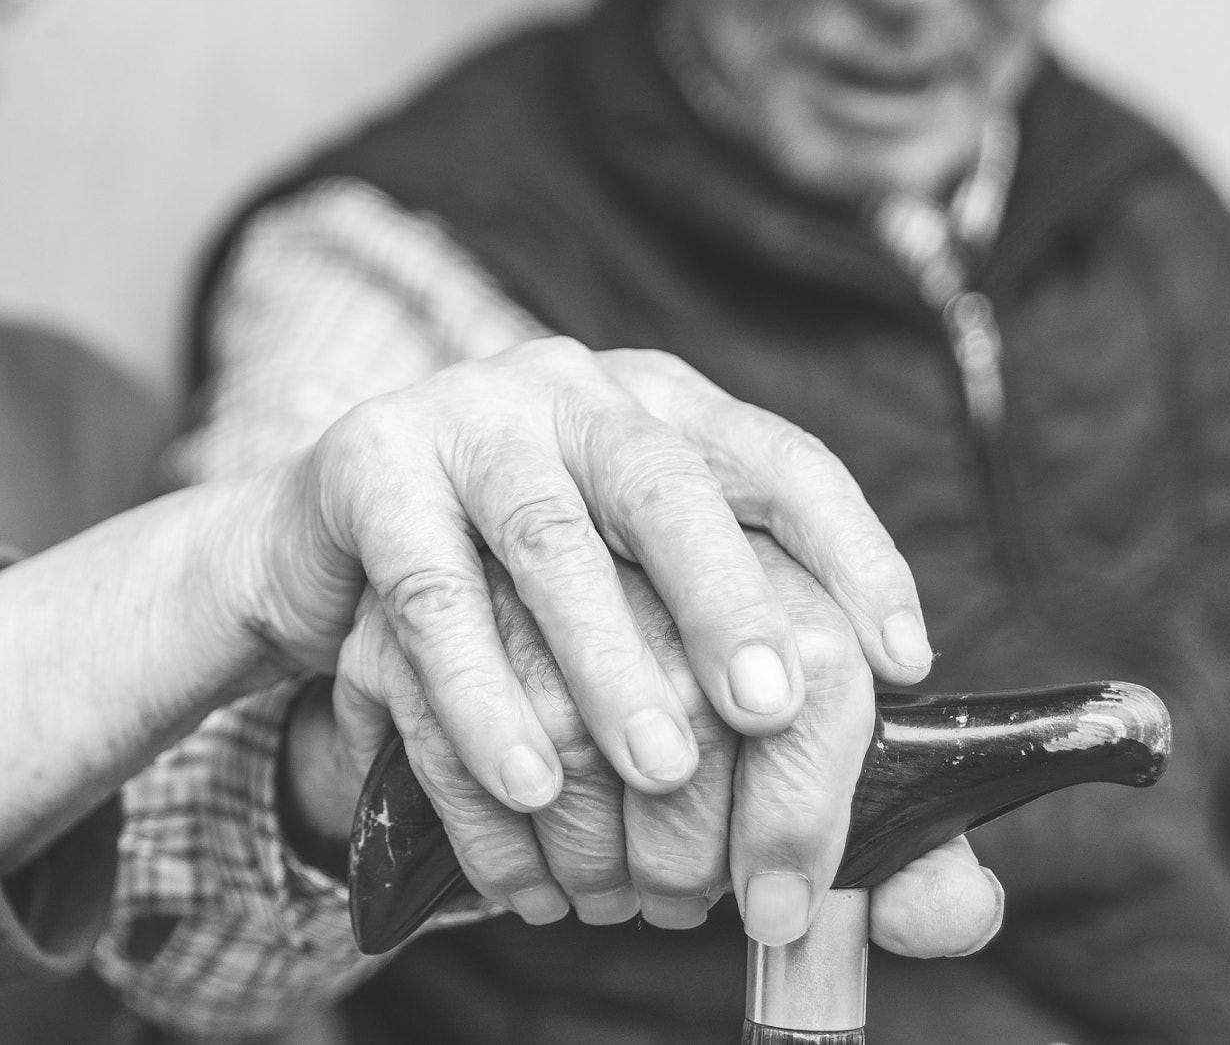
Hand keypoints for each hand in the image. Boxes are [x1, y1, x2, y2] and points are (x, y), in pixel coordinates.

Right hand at [257, 338, 935, 817]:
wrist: (321, 549)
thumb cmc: (507, 595)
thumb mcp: (625, 605)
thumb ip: (735, 688)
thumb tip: (907, 836)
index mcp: (661, 411)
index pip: (778, 462)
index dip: (851, 553)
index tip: (902, 662)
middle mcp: (574, 393)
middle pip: (666, 483)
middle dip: (726, 598)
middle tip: (770, 708)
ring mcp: (467, 416)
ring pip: (548, 536)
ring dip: (606, 661)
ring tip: (660, 771)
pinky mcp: (369, 464)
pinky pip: (430, 590)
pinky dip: (481, 693)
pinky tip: (528, 780)